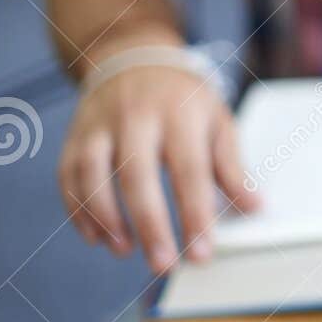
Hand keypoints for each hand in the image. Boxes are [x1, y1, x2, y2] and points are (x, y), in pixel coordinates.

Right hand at [58, 33, 256, 271]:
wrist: (133, 57)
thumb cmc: (183, 98)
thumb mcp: (218, 121)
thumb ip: (232, 166)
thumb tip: (253, 207)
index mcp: (180, 114)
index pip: (189, 171)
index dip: (195, 215)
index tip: (201, 253)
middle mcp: (135, 117)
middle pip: (137, 176)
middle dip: (150, 226)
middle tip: (164, 265)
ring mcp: (100, 125)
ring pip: (93, 176)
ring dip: (107, 220)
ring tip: (126, 251)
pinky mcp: (74, 136)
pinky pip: (68, 177)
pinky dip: (79, 211)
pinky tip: (97, 237)